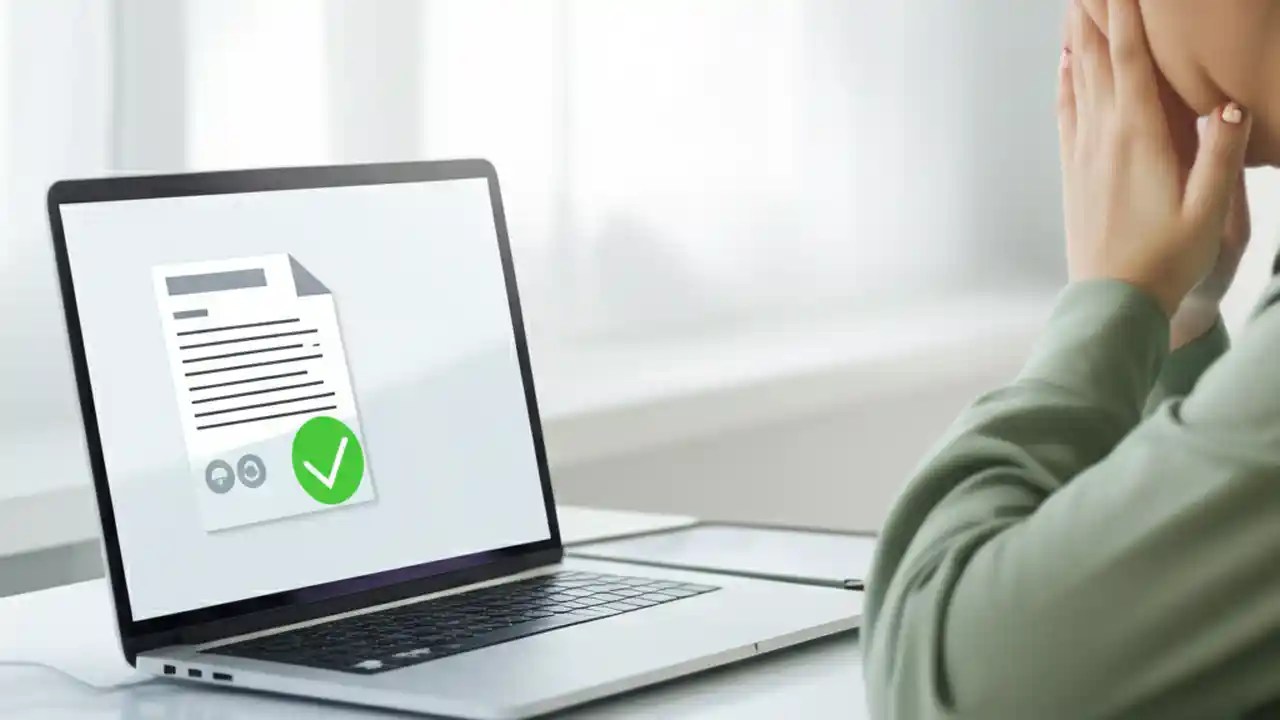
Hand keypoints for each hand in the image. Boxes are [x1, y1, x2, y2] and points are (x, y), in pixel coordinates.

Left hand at [1059, 0, 1252, 315]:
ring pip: (1079, 78)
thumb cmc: (1165, 261)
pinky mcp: (1073, 170)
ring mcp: (1083, 152)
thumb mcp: (1207, 213)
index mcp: (1138, 137)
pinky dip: (1067, 79)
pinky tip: (1067, 62)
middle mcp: (1103, 135)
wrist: (1110, 302)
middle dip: (1096, 12)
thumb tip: (1229, 107)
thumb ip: (1221, 157)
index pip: (1130, 59)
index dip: (1127, 14)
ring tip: (1076, 2)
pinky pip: (1066, 110)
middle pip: (1097, 58)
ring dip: (1079, 35)